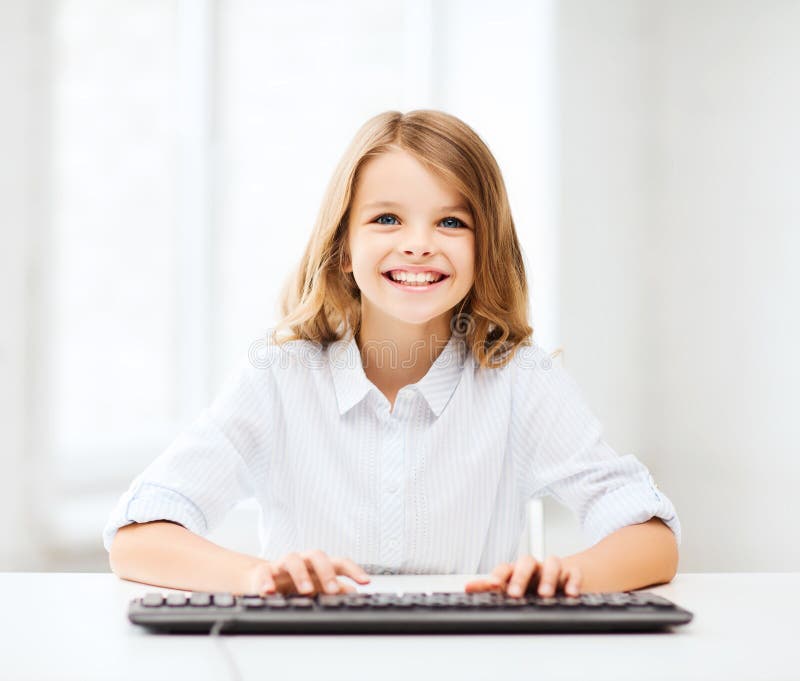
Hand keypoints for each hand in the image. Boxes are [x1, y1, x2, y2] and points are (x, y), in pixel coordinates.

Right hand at [244, 550, 370, 595]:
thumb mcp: (317, 587)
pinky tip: (269, 591)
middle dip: (326, 572)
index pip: (339, 562)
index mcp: (318, 565)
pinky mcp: (264, 572)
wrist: (264, 580)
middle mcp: (303, 560)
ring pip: (292, 559)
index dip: (353, 570)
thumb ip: (335, 590)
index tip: (365, 582)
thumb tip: (355, 594)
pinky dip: (266, 581)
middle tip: (333, 590)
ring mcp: (283, 564)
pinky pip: (264, 572)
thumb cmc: (295, 582)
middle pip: (317, 556)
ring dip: (301, 575)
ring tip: (306, 591)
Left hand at [464, 554, 581, 597]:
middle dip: (520, 578)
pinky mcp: (571, 574)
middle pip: (526, 562)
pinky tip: (570, 593)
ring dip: (548, 578)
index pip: (505, 567)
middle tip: (515, 594)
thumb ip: (489, 587)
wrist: (559, 579)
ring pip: (552, 563)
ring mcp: (552, 569)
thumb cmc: (530, 584)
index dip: (497, 575)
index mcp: (516, 569)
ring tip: (544, 594)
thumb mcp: (510, 586)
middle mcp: (534, 567)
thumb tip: (468, 588)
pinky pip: (573, 573)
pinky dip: (573, 582)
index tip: (492, 585)